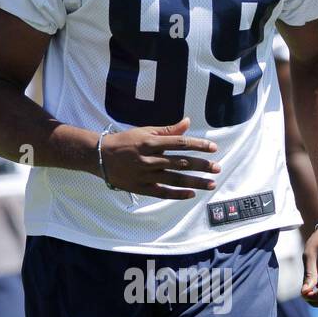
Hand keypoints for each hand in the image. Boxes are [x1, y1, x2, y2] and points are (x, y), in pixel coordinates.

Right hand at [100, 117, 219, 198]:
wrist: (100, 157)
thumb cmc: (125, 142)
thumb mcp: (145, 131)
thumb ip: (167, 130)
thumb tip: (187, 122)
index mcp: (151, 142)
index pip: (180, 143)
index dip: (198, 145)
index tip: (213, 148)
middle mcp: (149, 159)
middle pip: (181, 163)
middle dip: (201, 166)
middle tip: (217, 168)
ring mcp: (145, 175)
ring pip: (175, 179)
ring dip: (195, 182)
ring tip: (211, 183)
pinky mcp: (141, 188)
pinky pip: (163, 193)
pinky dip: (178, 194)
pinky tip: (192, 194)